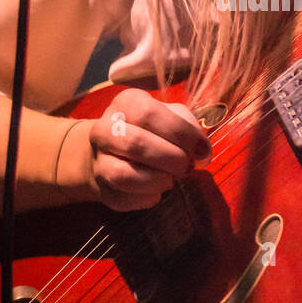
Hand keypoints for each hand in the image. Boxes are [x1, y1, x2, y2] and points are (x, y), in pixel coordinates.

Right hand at [61, 88, 211, 210]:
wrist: (109, 152)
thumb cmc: (150, 130)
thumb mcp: (170, 116)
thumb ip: (188, 126)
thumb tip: (201, 151)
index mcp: (125, 104)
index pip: (149, 114)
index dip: (181, 133)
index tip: (202, 150)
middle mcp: (104, 130)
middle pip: (135, 143)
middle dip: (170, 158)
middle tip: (186, 166)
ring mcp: (99, 161)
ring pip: (123, 175)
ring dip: (157, 180)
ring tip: (170, 179)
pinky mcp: (102, 189)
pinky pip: (125, 199)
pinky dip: (148, 197)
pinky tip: (157, 189)